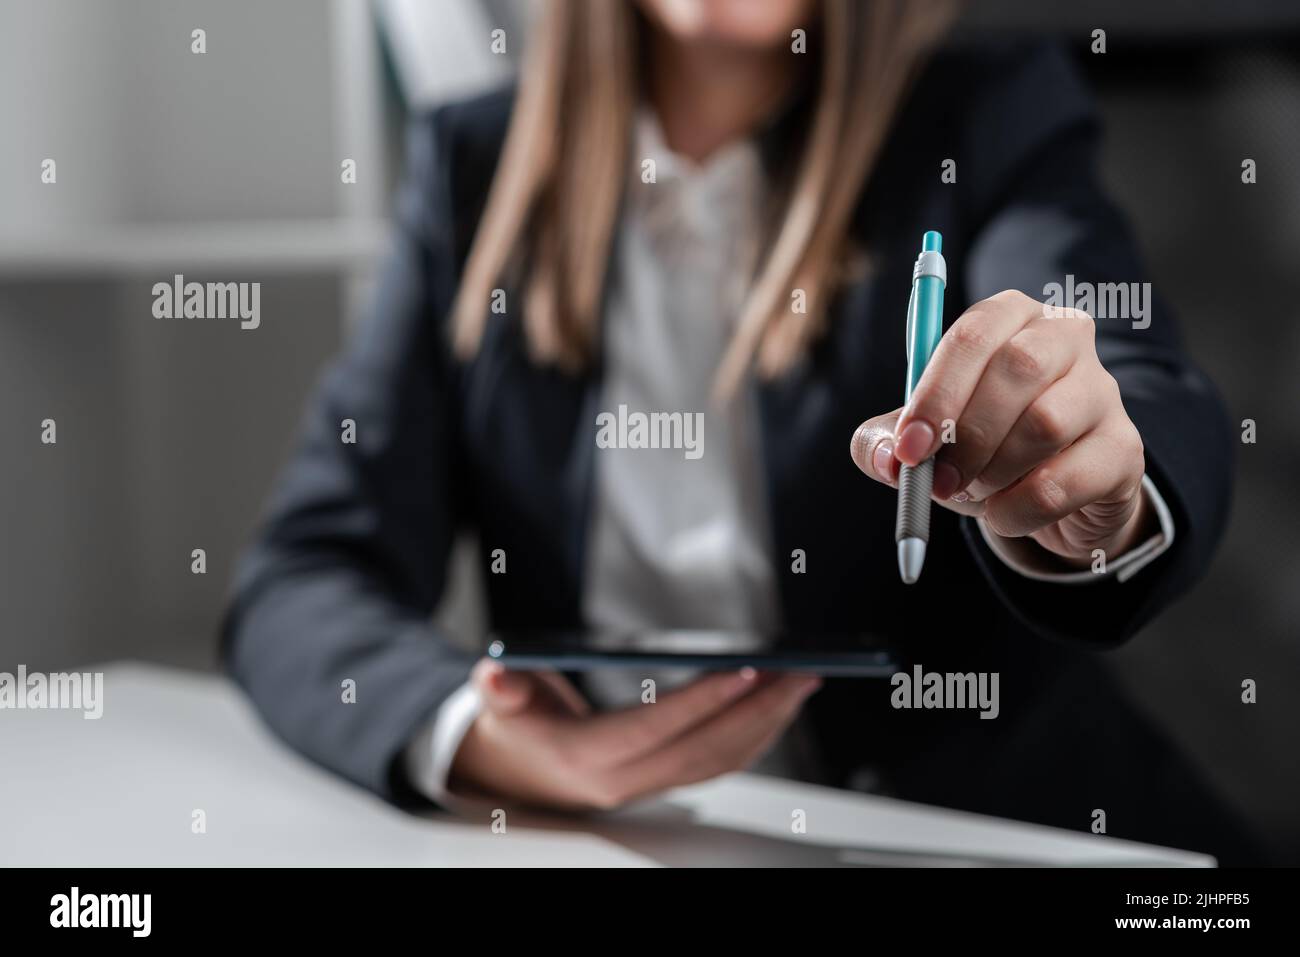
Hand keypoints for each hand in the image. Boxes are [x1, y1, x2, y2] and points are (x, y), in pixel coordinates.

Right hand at [448, 659, 820, 810]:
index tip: (744, 670)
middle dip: (758, 710)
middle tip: (801, 671)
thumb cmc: (513, 723)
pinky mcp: (663, 778)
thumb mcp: (497, 702)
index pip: (654, 727)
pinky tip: (777, 704)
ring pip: (720, 758)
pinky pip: (720, 762)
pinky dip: (756, 734)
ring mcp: (648, 783)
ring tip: (803, 681)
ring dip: (767, 722)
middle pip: (704, 747)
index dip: (700, 700)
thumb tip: (493, 673)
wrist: (512, 769)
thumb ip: (500, 688)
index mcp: (585, 756)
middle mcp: (623, 779)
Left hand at [850, 290, 1151, 565]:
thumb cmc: (976, 447)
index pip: (973, 334)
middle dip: (966, 435)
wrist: (1046, 497)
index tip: (909, 448)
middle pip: (1019, 368)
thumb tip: (889, 459)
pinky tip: (1005, 514)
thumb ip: (885, 443)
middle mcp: (1065, 337)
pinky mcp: (1125, 447)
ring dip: (994, 472)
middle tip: (938, 480)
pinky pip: (1067, 479)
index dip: (936, 394)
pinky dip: (1020, 508)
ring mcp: (1103, 390)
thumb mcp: (922, 440)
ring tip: (976, 491)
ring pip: (1046, 423)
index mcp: (1008, 317)